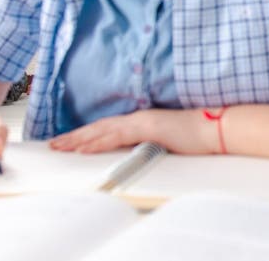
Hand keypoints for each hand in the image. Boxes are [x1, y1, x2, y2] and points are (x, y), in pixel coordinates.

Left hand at [50, 108, 216, 154]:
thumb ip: (150, 142)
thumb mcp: (167, 139)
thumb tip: (138, 150)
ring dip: (79, 139)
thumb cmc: (196, 135)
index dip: (87, 134)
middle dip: (75, 136)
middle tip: (54, 144)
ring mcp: (142, 121)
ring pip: (103, 130)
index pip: (108, 128)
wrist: (214, 128)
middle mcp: (138, 118)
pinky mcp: (147, 127)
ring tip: (60, 146)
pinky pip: (116, 136)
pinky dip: (98, 142)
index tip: (70, 141)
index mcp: (142, 121)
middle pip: (99, 127)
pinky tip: (84, 148)